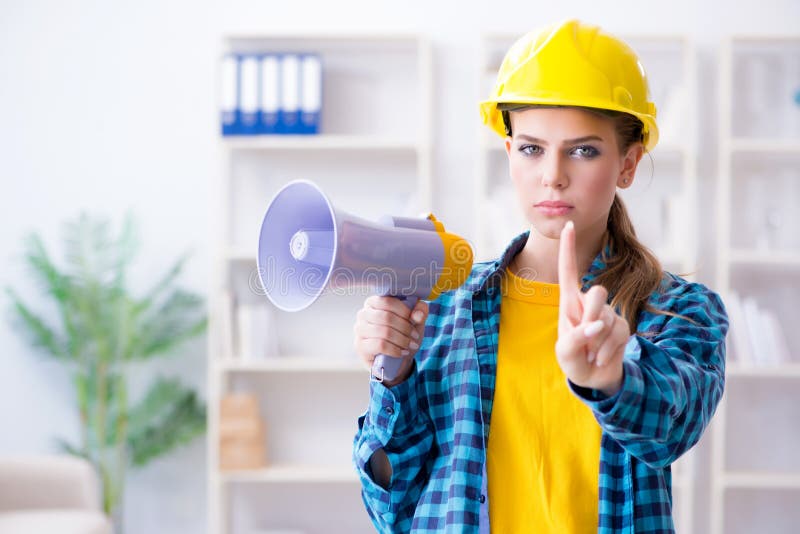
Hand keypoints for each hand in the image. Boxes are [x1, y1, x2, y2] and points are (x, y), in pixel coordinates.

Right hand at [353, 296, 428, 385]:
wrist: (395, 360)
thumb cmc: (402, 335)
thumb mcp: (415, 321)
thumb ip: (420, 312)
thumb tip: (418, 314)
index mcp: (374, 302)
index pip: (388, 301)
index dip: (404, 311)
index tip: (415, 320)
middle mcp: (363, 313)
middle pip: (386, 317)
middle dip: (405, 328)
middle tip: (415, 336)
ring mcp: (360, 330)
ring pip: (384, 332)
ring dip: (402, 340)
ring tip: (410, 345)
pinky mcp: (360, 346)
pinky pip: (380, 345)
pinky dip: (395, 350)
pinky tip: (402, 352)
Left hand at [555, 221, 627, 396]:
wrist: (594, 377)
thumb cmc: (573, 361)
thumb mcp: (566, 353)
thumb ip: (575, 338)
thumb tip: (596, 326)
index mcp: (569, 302)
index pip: (568, 270)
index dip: (568, 248)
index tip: (569, 224)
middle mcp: (588, 302)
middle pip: (598, 293)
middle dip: (593, 316)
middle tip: (586, 339)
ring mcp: (608, 312)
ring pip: (609, 317)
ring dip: (598, 342)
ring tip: (589, 355)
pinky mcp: (622, 325)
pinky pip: (620, 332)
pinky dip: (608, 349)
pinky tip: (600, 358)